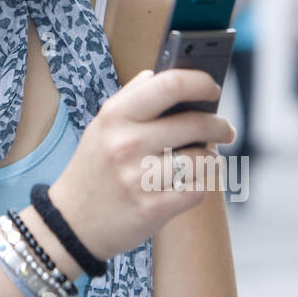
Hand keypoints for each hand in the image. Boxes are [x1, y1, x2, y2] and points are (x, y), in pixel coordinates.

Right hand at [48, 68, 235, 261]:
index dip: (199, 82)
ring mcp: (139, 178)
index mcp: (114, 116)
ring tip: (204, 160)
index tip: (212, 89)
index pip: (169, 85)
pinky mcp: (153, 209)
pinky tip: (187, 184)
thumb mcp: (101, 127)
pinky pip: (198, 190)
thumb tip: (160, 73)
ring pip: (204, 158)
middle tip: (225, 129)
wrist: (72, 223)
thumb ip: (130, 98)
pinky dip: (199, 186)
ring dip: (212, 159)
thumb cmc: (94, 168)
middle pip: (196, 123)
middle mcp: (126, 144)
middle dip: (220, 126)